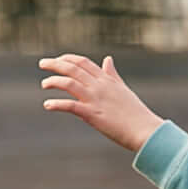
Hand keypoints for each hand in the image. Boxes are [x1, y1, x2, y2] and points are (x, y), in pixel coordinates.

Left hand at [37, 53, 163, 152]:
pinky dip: (57, 104)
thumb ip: (112, 74)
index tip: (57, 59)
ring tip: (44, 84)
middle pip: (73, 69)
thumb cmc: (135, 113)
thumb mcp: (122, 89)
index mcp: (106, 80)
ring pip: (69, 83)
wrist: (145, 130)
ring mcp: (96, 99)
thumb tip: (107, 59)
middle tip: (42, 63)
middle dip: (55, 64)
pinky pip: (71, 106)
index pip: (83, 62)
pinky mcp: (92, 114)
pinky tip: (47, 104)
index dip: (68, 58)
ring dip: (54, 81)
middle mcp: (100, 86)